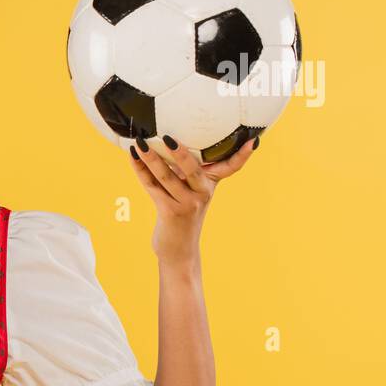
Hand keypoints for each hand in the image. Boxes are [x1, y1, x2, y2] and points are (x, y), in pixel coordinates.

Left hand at [129, 133, 256, 265]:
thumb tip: (168, 141)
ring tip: (139, 143)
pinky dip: (140, 170)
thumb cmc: (181, 213)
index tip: (252, 140)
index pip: (231, 167)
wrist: (178, 249)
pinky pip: (152, 186)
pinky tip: (133, 157)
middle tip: (167, 136)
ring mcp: (187, 204)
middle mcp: (203, 193)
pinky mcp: (170, 212)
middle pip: (193, 169)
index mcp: (210, 185)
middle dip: (181, 153)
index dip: (242, 155)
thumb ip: (186, 171)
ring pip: (166, 177)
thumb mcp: (191, 192)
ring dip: (151, 159)